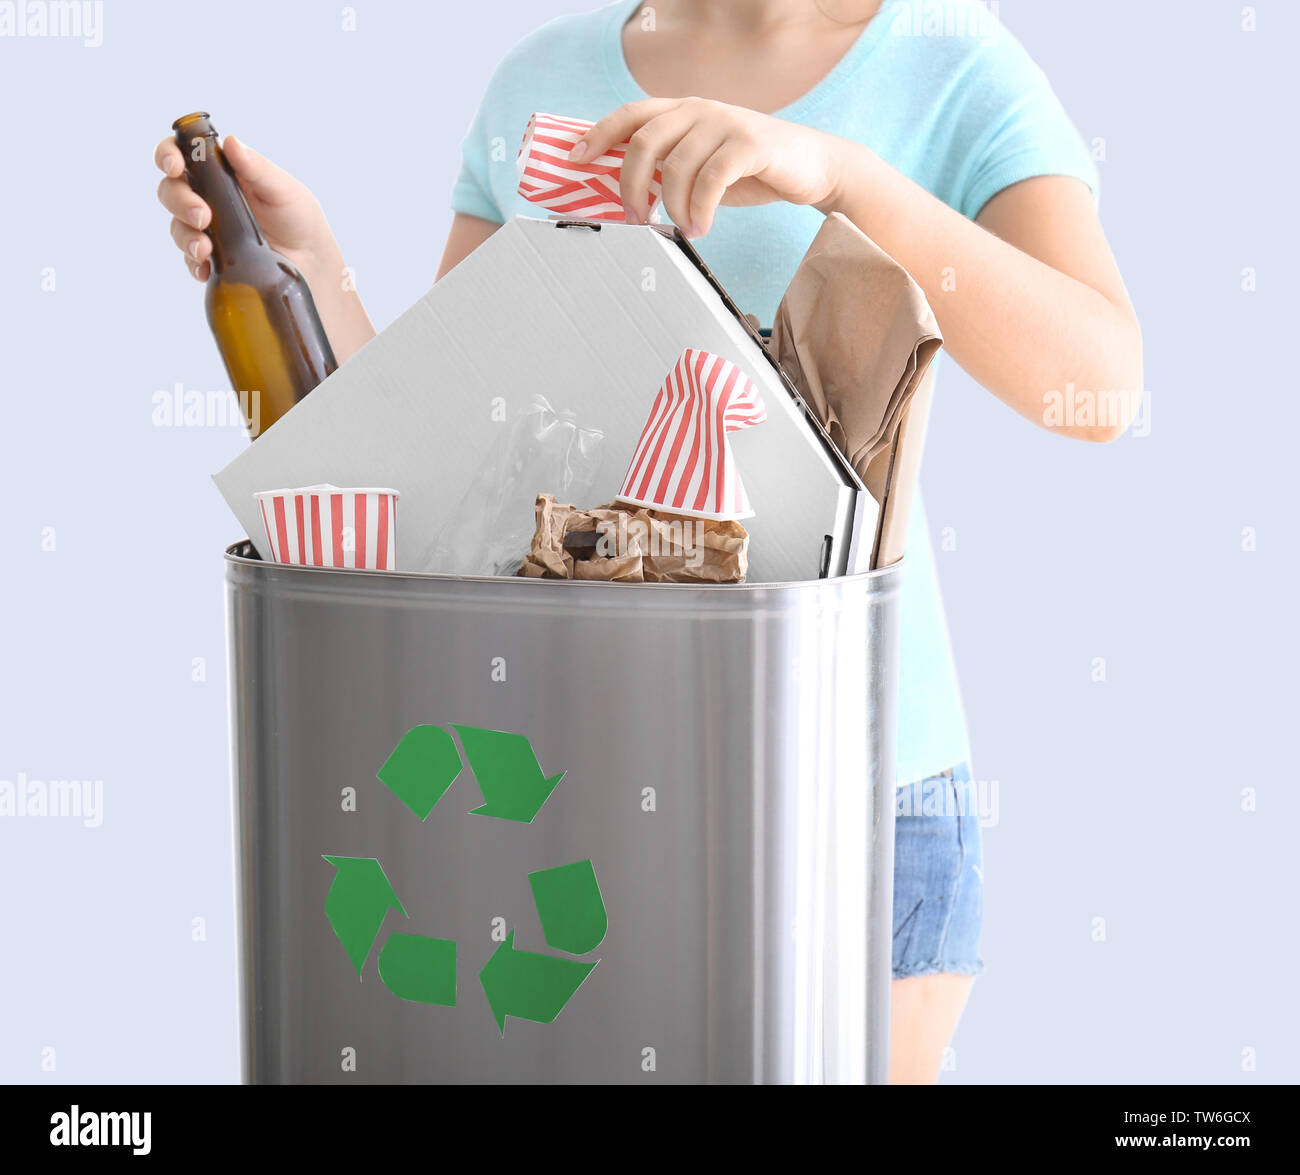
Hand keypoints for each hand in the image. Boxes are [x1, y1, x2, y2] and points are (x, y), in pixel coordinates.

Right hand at [154, 135, 332, 280]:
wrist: (313, 261)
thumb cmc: (300, 217)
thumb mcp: (283, 189)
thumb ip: (258, 168)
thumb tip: (231, 143)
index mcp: (222, 172)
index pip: (182, 154)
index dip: (168, 156)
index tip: (174, 166)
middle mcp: (209, 197)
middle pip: (171, 191)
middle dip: (180, 202)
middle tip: (203, 216)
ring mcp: (209, 228)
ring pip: (178, 227)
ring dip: (185, 236)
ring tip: (205, 248)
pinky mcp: (214, 257)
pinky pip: (191, 259)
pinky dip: (194, 263)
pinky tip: (205, 268)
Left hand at [572, 97, 842, 236]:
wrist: (813, 167)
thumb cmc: (752, 170)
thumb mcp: (702, 167)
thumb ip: (669, 169)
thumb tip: (626, 195)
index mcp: (684, 111)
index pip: (631, 115)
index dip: (599, 134)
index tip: (576, 159)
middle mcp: (701, 109)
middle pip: (645, 142)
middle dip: (631, 186)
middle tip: (637, 218)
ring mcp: (726, 123)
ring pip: (677, 165)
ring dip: (672, 206)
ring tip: (681, 228)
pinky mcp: (752, 143)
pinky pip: (711, 178)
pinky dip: (700, 209)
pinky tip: (701, 226)